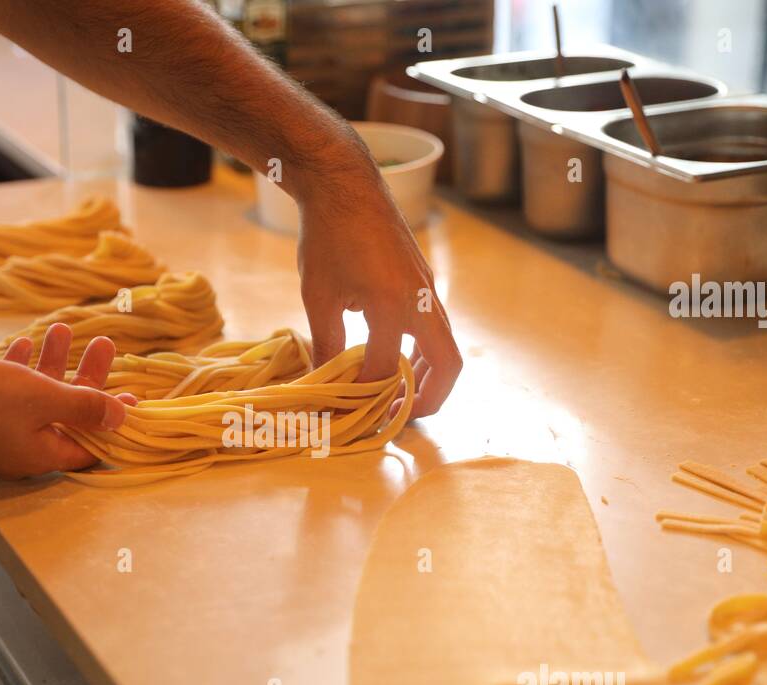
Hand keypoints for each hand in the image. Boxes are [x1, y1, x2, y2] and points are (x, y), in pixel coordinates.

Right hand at [0, 325, 134, 477]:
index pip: (93, 445)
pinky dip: (21, 371)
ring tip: (64, 328)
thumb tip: (124, 417)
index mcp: (44, 453)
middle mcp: (25, 450)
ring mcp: (0, 435)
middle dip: (87, 378)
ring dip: (53, 364)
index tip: (132, 395)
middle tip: (104, 344)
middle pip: (69, 416)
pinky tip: (25, 344)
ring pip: (38, 399)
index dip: (115, 421)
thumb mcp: (41, 399)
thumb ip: (84, 407)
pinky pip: (9, 396)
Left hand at [296, 162, 461, 419]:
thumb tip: (327, 383)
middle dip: (427, 400)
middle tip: (398, 418)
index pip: (384, 369)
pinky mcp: (425, 281)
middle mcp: (421, 300)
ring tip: (398, 396)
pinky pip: (436, 328)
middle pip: (447, 367)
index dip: (365, 396)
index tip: (345, 409)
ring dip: (427, 376)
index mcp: (393, 306)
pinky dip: (423, 352)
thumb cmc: (328, 236)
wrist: (346, 184)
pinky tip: (395, 358)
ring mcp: (428, 289)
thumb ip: (327, 345)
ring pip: (446, 347)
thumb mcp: (319, 296)